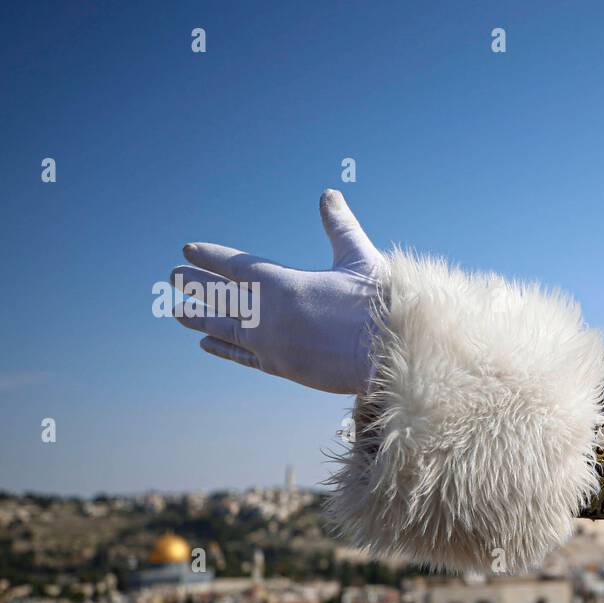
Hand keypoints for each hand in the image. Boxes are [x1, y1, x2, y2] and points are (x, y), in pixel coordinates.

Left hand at [169, 190, 383, 394]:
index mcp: (281, 283)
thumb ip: (339, 226)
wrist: (390, 352)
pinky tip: (207, 343)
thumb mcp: (357, 257)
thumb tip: (330, 194)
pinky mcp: (280, 367)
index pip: (235, 266)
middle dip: (195, 284)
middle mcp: (266, 313)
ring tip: (176, 311)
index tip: (189, 249)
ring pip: (223, 326)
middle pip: (219, 296)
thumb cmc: (377, 302)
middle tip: (172, 276)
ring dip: (199, 316)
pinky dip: (223, 349)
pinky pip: (242, 356)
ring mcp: (270, 343)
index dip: (210, 256)